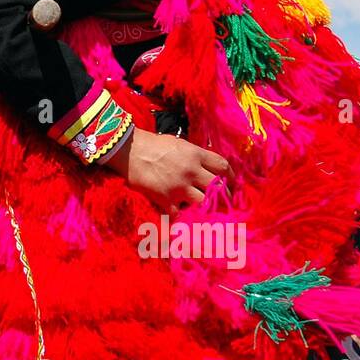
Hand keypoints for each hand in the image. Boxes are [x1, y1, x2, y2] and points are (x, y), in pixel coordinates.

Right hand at [106, 127, 228, 214]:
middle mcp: (191, 171)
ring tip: (205, 209)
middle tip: (225, 201)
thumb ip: (195, 155)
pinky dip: (180, 215)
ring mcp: (179, 187)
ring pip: (204, 202)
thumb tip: (207, 167)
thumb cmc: (153, 144)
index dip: (230, 176)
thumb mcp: (179, 144)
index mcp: (195, 155)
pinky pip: (179, 213)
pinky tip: (181, 214)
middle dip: (225, 195)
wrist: (129, 151)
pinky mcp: (165, 199)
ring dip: (205, 206)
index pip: (223, 166)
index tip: (230, 183)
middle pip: (218, 187)